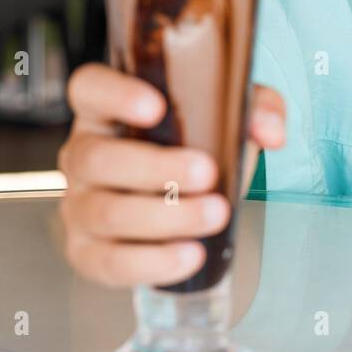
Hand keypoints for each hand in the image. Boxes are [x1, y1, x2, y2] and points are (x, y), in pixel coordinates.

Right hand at [57, 63, 285, 287]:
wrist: (186, 196)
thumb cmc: (195, 145)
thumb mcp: (227, 113)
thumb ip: (254, 107)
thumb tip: (271, 130)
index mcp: (105, 110)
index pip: (89, 89)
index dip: (114, 95)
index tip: (156, 107)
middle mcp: (83, 154)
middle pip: (97, 158)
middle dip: (155, 168)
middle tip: (208, 173)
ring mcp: (79, 205)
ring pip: (105, 213)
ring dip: (163, 218)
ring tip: (214, 215)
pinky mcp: (87, 251)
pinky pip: (108, 262)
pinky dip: (151, 262)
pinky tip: (190, 255)